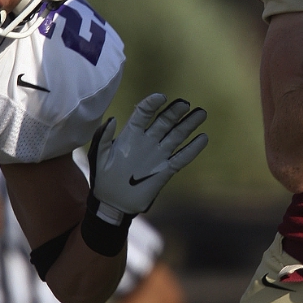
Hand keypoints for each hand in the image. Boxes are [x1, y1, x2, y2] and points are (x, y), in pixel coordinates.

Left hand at [88, 94, 207, 221]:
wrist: (112, 204)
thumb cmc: (102, 178)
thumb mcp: (99, 157)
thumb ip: (104, 138)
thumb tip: (112, 119)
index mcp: (131, 135)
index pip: (143, 113)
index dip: (152, 104)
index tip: (161, 98)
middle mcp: (147, 141)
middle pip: (164, 121)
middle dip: (175, 111)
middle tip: (185, 104)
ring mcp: (158, 155)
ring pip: (176, 136)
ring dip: (189, 124)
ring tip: (201, 113)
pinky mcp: (166, 170)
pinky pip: (181, 157)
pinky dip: (192, 149)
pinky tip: (203, 139)